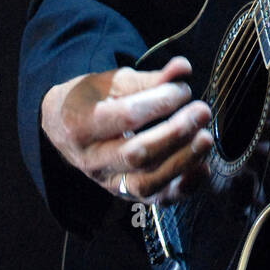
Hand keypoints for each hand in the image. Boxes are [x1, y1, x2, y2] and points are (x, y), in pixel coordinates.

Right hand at [40, 55, 211, 205]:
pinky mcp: (125, 194)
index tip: (182, 89)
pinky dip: (184, 188)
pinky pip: (156, 200)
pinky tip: (202, 168)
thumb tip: (183, 68)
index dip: (160, 102)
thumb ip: (148, 78)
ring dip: (182, 161)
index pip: (127, 117)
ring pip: (147, 183)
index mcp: (82, 124)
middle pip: (137, 154)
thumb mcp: (111, 81)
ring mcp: (108, 182)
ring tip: (205, 138)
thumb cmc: (91, 99)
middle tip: (202, 111)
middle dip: (176, 133)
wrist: (63, 128)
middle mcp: (92, 159)